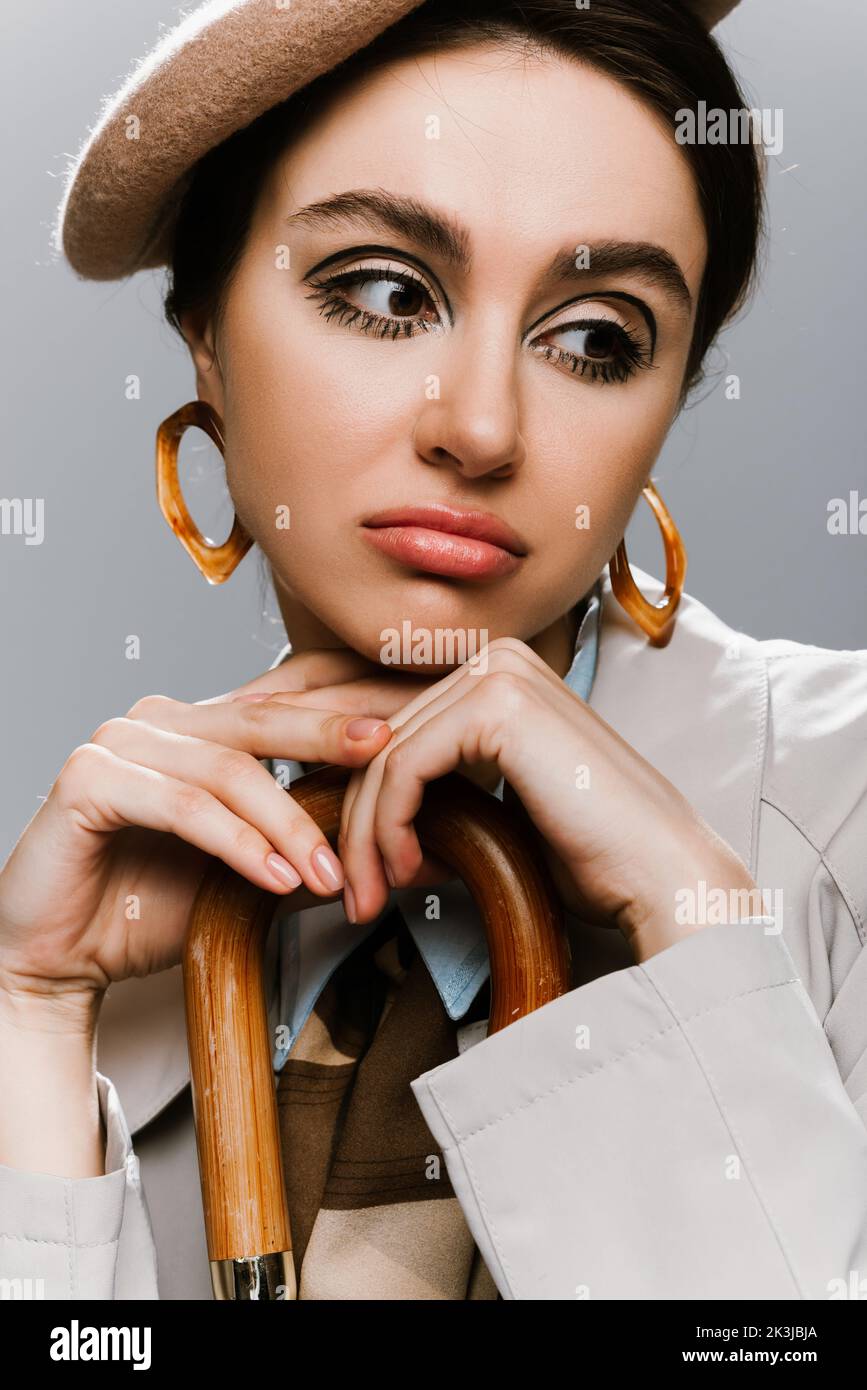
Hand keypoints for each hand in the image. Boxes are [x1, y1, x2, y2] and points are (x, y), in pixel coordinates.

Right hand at [0, 649, 397, 1015]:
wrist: (60, 958)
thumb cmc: (147, 909)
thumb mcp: (245, 872)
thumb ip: (299, 843)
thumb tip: (386, 837)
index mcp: (196, 726)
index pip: (281, 703)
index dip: (346, 709)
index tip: (412, 723)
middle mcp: (157, 721)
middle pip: (261, 719)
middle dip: (331, 737)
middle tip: (391, 754)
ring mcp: (117, 742)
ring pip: (226, 769)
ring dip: (287, 823)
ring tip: (330, 872)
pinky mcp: (89, 779)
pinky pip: (183, 805)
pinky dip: (236, 844)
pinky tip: (275, 877)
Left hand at [327, 638, 759, 961]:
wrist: (659, 873)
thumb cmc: (592, 854)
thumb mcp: (498, 804)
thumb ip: (440, 785)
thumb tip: (367, 809)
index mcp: (500, 672)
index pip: (393, 727)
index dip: (360, 797)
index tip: (356, 865)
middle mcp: (496, 658)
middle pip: (380, 740)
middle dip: (357, 823)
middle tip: (356, 893)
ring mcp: (498, 674)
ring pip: (382, 757)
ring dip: (367, 837)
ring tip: (373, 895)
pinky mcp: (496, 706)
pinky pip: (402, 767)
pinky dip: (389, 828)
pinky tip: (406, 872)